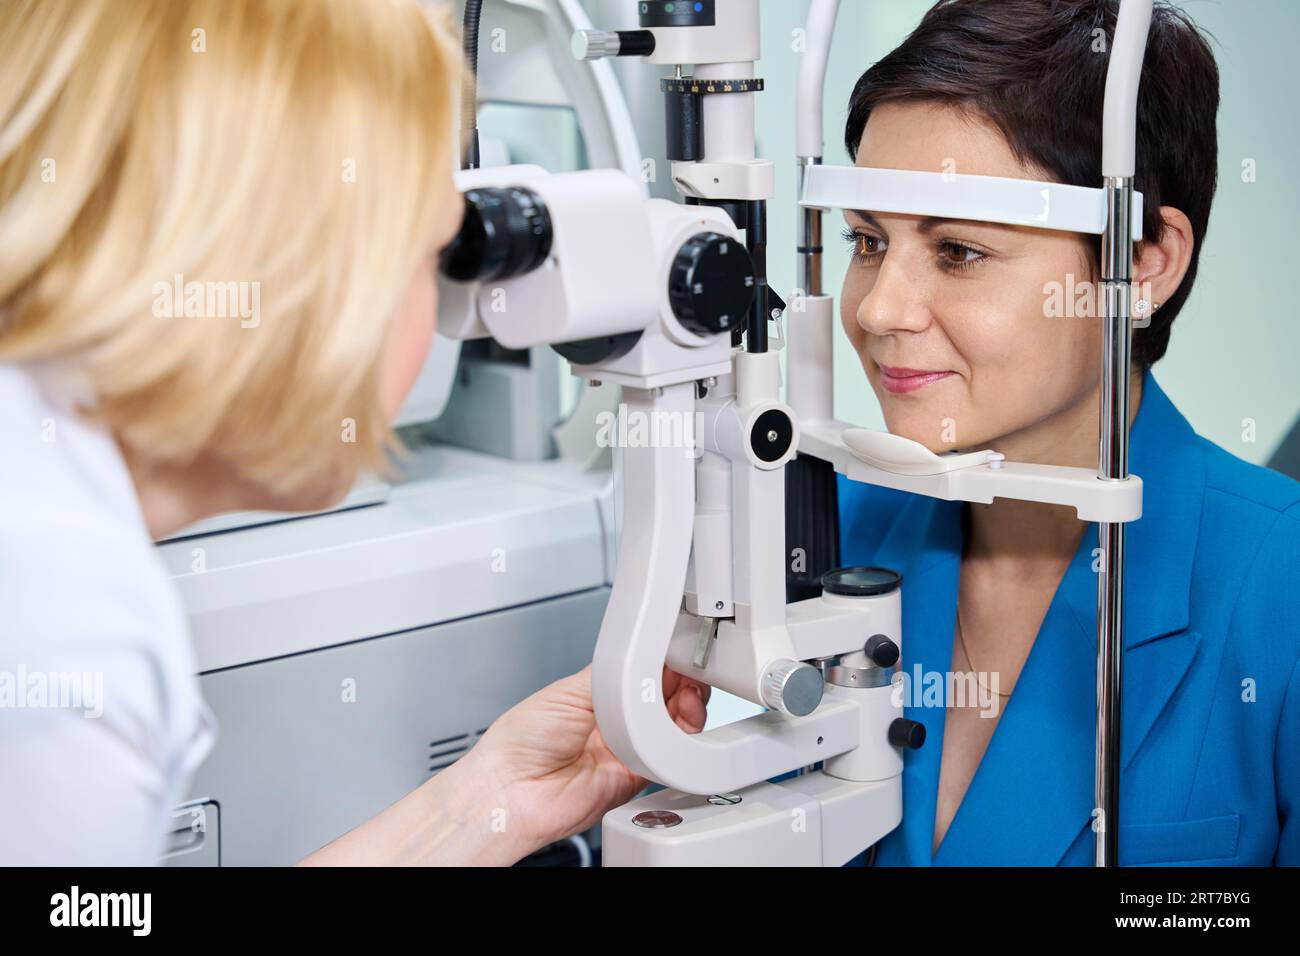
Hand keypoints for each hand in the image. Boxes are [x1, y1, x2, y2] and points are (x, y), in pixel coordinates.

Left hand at [464, 664, 709, 861]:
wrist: (511, 789)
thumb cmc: (520, 743)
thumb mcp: (569, 691)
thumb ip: (610, 674)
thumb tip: (640, 654)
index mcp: (595, 698)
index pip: (640, 675)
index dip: (660, 664)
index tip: (674, 653)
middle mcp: (613, 724)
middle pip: (662, 700)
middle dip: (679, 682)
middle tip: (685, 670)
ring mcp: (626, 751)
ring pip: (672, 727)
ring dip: (687, 707)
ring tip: (685, 693)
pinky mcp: (636, 777)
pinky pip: (667, 758)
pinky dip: (680, 740)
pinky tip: (679, 720)